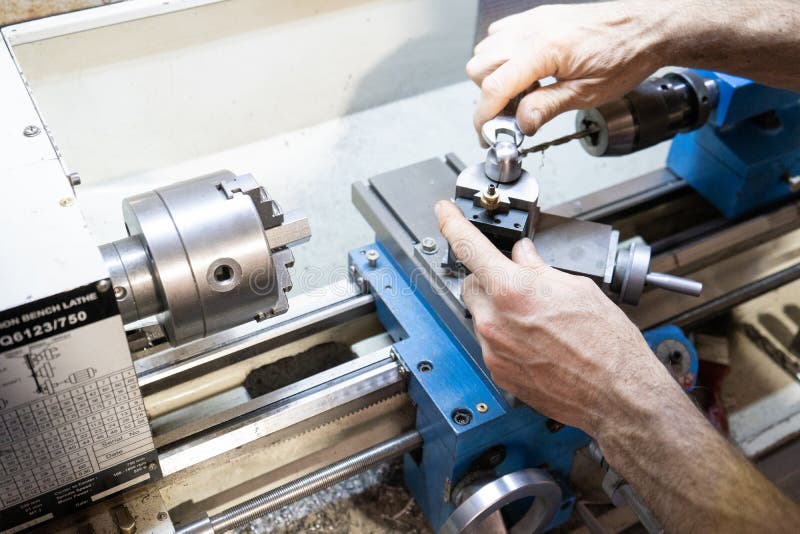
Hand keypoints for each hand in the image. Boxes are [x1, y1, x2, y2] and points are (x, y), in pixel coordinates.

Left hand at [435, 200, 680, 435]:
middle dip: (490, 277)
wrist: (617, 394)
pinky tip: (536, 340)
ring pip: (481, 314)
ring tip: (537, 319)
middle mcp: (495, 321)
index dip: (452, 223)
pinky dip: (505, 335)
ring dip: (499, 309)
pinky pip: (490, 342)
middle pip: (471, 284)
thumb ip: (539, 268)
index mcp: (513, 291)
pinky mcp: (498, 372)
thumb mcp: (577, 288)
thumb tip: (523, 255)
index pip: (469, 247)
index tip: (443, 213)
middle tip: (520, 281)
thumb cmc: (607, 345)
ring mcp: (494, 350)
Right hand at [468, 1, 670, 134]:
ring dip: (495, 76)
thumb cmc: (625, 55)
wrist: (646, 26)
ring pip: (485, 50)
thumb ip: (547, 107)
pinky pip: (500, 35)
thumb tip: (521, 123)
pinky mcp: (536, 18)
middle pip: (479, 66)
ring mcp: (531, 21)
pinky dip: (503, 58)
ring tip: (524, 92)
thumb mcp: (587, 93)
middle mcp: (532, 30)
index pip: (494, 86)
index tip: (486, 134)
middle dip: (489, 95)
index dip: (484, 116)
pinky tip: (527, 73)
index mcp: (544, 49)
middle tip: (513, 113)